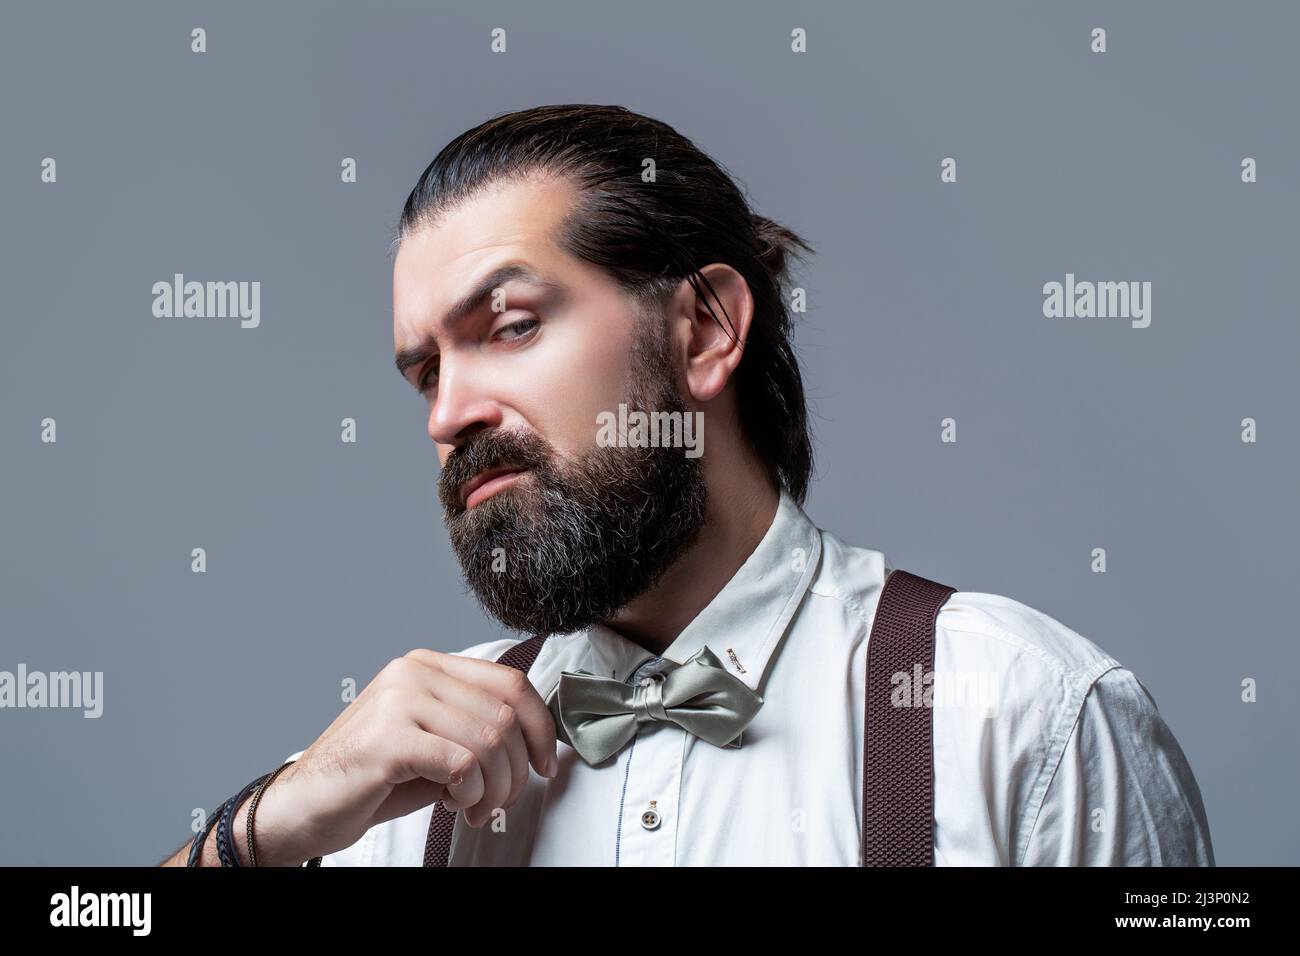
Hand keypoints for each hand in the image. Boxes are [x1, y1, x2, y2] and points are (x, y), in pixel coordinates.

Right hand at [253, 649, 557, 864]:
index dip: (540, 725)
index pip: (509, 682)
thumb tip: (533, 743)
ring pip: (487, 740)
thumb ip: (475, 730)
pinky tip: (453, 803)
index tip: (545, 762)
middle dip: (516, 769)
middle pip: (504, 714)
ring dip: (493, 787)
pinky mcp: (389, 738)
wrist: (303, 806)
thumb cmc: (370, 778)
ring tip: (475, 806)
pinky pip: (460, 763)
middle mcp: (413, 673)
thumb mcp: (433, 742)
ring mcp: (399, 701)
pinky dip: (469, 792)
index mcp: (426, 666)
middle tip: (501, 800)